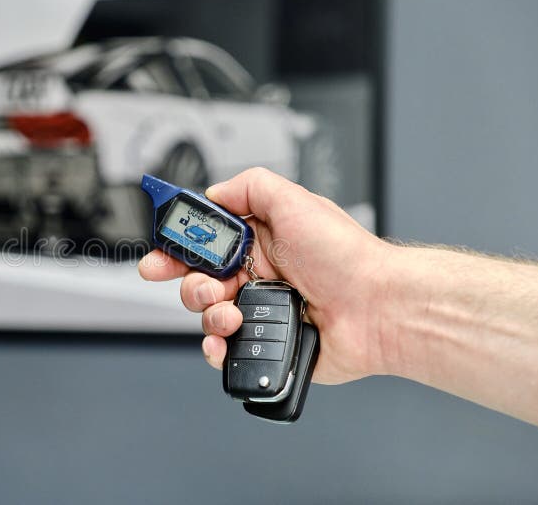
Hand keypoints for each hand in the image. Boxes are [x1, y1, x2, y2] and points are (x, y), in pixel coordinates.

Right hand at [138, 167, 394, 383]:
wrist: (376, 309)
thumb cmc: (346, 257)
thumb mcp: (295, 202)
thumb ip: (250, 187)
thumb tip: (213, 193)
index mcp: (259, 242)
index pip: (205, 243)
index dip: (178, 248)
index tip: (161, 256)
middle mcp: (257, 276)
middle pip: (197, 281)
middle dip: (188, 284)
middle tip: (206, 286)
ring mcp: (260, 312)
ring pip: (207, 316)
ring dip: (209, 314)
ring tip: (233, 312)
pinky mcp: (266, 344)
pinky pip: (224, 349)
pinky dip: (216, 346)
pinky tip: (227, 339)